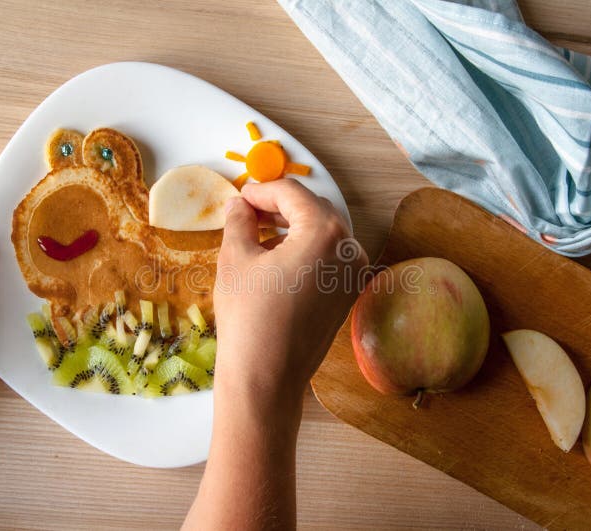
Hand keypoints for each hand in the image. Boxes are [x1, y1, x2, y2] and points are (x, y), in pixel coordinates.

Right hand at [184, 179, 366, 529]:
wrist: (267, 377)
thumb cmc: (248, 317)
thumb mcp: (236, 258)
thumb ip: (240, 220)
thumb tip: (240, 203)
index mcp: (325, 232)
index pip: (293, 193)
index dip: (262, 190)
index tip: (240, 196)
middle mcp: (350, 248)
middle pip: (314, 209)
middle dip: (280, 206)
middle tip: (247, 212)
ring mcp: (354, 273)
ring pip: (324, 232)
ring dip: (294, 226)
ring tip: (259, 233)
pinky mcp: (349, 293)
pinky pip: (330, 256)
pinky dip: (306, 248)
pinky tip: (278, 257)